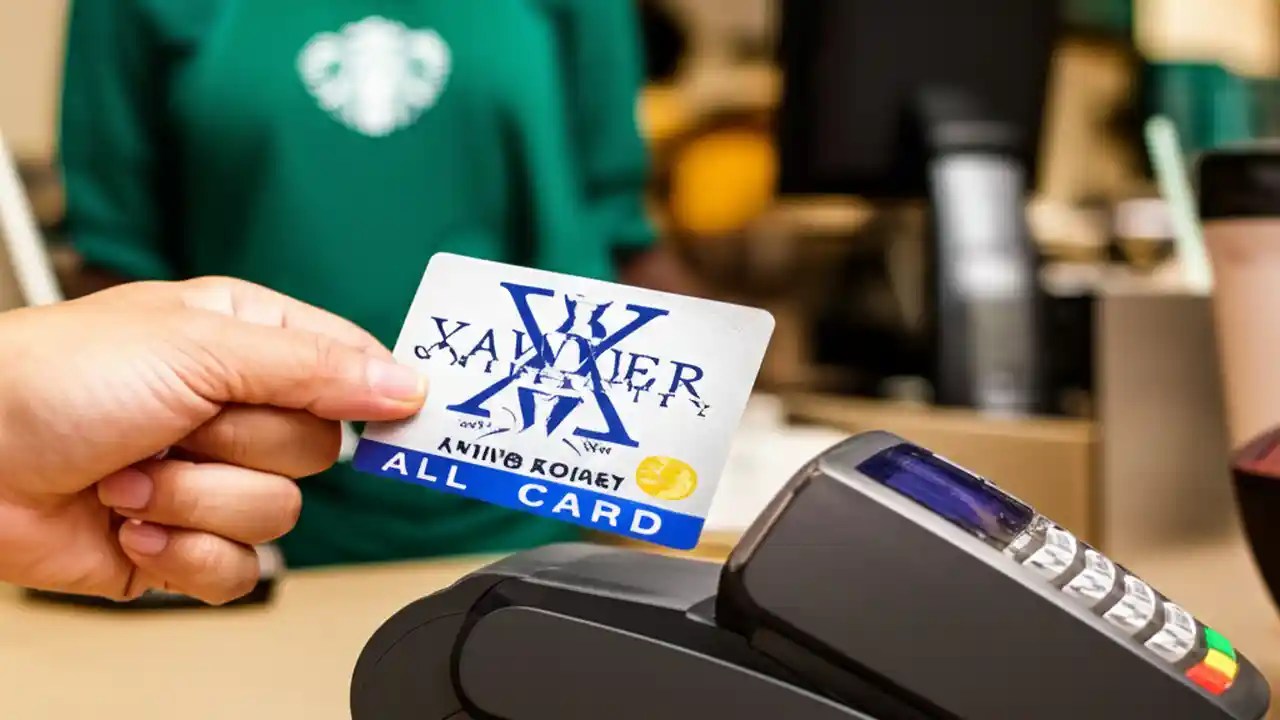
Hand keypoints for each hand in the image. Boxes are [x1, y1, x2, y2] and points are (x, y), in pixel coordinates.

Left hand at [0, 277, 425, 603]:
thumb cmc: (52, 377)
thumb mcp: (197, 347)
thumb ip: (313, 367)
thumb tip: (406, 383)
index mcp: (250, 341)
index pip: (352, 367)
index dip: (374, 392)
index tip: (400, 413)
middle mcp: (236, 409)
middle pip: (317, 449)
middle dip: (240, 447)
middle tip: (181, 425)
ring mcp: (212, 480)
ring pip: (277, 515)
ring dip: (193, 501)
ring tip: (132, 475)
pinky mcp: (185, 544)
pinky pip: (238, 570)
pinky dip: (182, 554)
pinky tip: (134, 524)